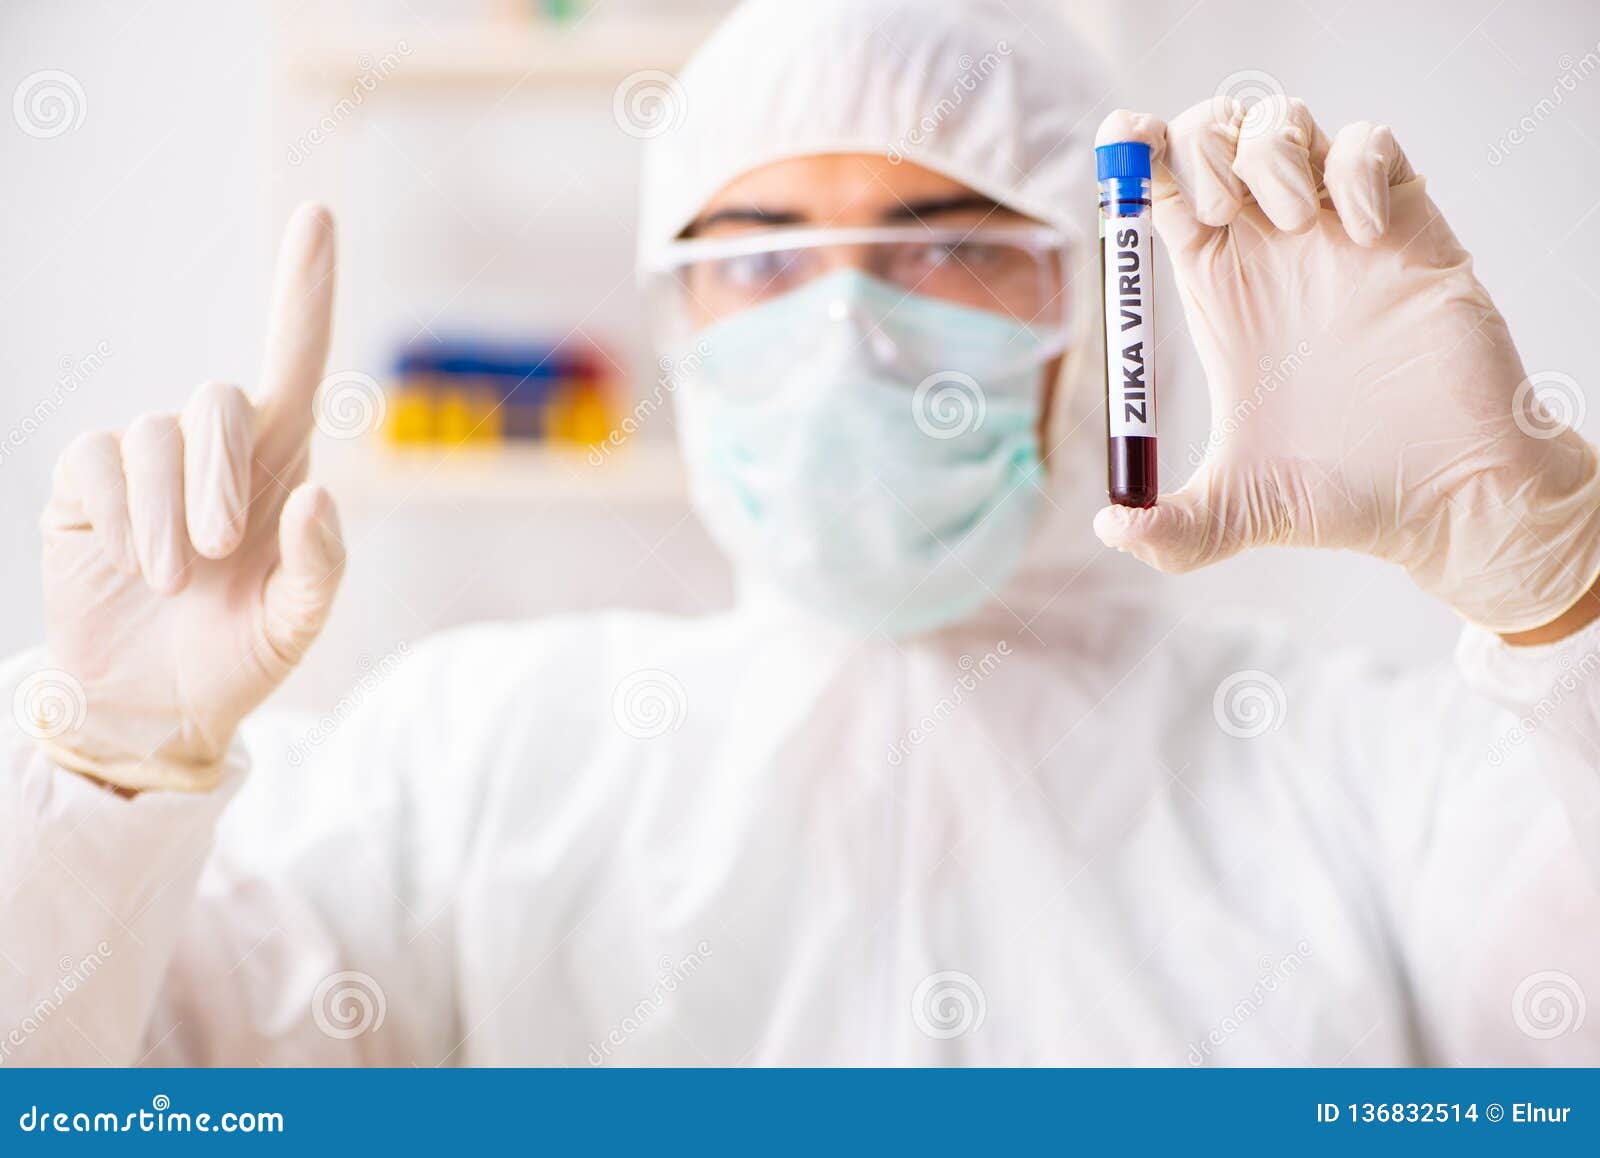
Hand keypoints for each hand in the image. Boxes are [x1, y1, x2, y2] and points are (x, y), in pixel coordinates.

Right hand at [37, 205, 346, 791]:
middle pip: (220, 397)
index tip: (317, 215)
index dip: (304, 289)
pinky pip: (97, 458)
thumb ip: (321, 566)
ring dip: (170, 511)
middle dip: (223, 471)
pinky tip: (136, 564)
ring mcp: (144, 462)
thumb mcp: (298, 623)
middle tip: (221, 547)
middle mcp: (213, 450)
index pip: (296, 359)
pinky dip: (122, 512)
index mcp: (279, 466)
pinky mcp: (84, 484)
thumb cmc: (240, 653)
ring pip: (155, 432)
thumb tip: (314, 497)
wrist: (156, 706)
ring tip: (177, 578)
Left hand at [1091, 99, 1599, 634]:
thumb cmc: (1340, 495)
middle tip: (1221, 214)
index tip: (1125, 158)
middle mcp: (1267, 249)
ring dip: (1272, 152)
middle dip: (1196, 144)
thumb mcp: (1233, 514)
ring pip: (1284, 122)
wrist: (1443, 498)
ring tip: (1294, 225)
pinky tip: (1363, 236)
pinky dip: (1356, 168)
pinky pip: (1373, 147)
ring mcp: (1335, 231)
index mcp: (1215, 290)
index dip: (1132, 163)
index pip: (1159, 195)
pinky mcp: (1406, 225)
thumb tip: (1111, 527)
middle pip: (1209, 135)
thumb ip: (1171, 531)